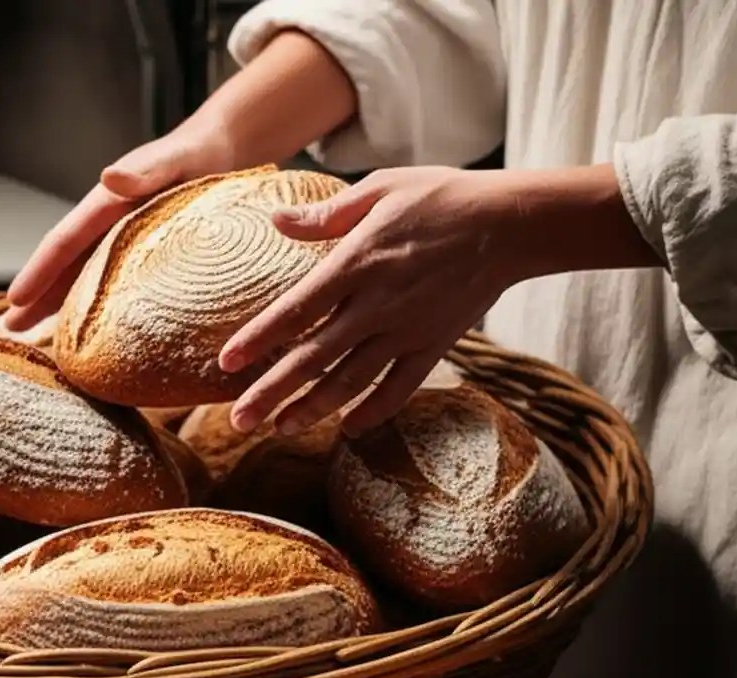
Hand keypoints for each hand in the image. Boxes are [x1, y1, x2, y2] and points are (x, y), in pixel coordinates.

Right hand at [2, 129, 234, 330]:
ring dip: (57, 301)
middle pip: (65, 264)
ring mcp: (122, 237)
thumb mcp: (176, 160)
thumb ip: (147, 170)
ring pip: (82, 274)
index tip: (15, 298)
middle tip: (10, 327)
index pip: (65, 241)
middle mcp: (107, 223)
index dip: (39, 271)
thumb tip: (109, 176)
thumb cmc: (198, 153)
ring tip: (32, 330)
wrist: (220, 148)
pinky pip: (110, 278)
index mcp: (107, 203)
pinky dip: (94, 300)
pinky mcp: (141, 249)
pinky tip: (88, 323)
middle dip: (37, 294)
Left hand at [220, 163, 655, 437]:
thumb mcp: (378, 189)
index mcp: (356, 264)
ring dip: (313, 408)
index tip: (226, 363)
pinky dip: (373, 411)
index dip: (259, 338)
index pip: (296, 309)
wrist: (511, 224)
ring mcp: (407, 330)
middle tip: (238, 420)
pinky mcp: (435, 345)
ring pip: (351, 381)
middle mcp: (376, 305)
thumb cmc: (441, 197)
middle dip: (273, 392)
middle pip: (314, 358)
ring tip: (279, 429)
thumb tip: (276, 221)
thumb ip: (325, 215)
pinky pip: (400, 388)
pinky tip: (347, 428)